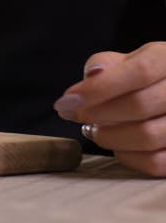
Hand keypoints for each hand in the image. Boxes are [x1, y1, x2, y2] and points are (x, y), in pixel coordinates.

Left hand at [54, 41, 165, 175]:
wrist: (165, 92)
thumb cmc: (140, 76)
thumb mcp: (125, 60)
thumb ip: (105, 64)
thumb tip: (93, 75)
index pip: (140, 72)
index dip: (99, 88)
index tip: (67, 100)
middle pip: (140, 105)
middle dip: (97, 113)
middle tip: (72, 114)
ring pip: (148, 136)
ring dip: (109, 136)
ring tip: (92, 129)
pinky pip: (156, 162)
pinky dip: (127, 156)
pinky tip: (115, 145)